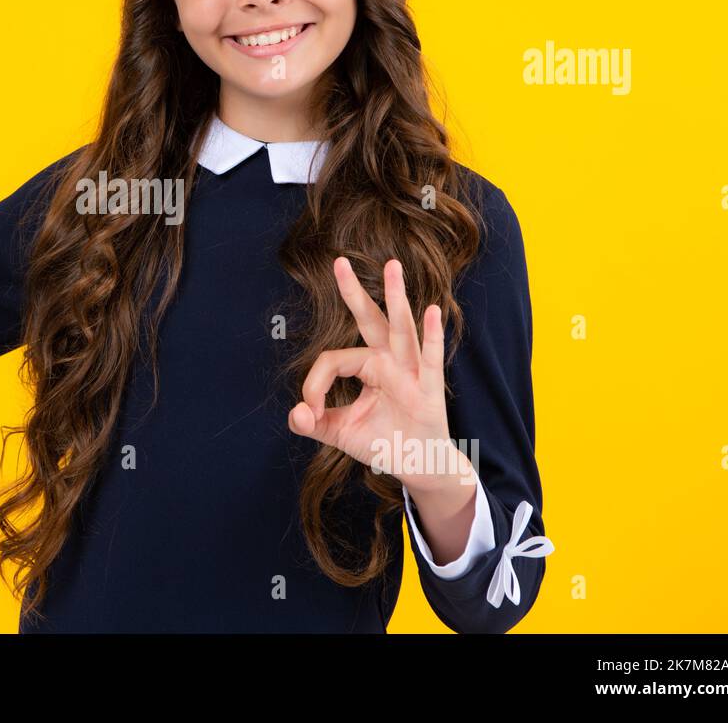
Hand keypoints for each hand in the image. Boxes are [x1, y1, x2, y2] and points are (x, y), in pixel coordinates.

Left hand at [288, 257, 454, 491]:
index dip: (314, 384)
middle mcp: (389, 361)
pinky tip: (432, 312)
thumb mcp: (339, 432)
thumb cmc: (382, 442)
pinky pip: (429, 359)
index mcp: (368, 366)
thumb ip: (312, 422)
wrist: (415, 466)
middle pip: (369, 319)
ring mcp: (410, 371)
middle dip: (353, 291)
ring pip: (399, 328)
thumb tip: (295, 414)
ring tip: (392, 266)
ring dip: (395, 297)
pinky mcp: (428, 389)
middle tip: (338, 261)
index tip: (309, 411)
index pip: (333, 360)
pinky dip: (431, 336)